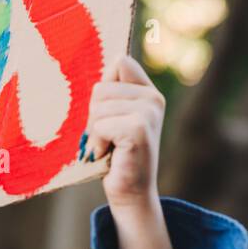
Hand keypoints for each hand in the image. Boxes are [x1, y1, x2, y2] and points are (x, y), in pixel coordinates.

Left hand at [88, 56, 165, 210]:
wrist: (130, 193)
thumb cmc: (115, 156)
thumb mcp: (112, 118)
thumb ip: (109, 93)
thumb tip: (100, 56)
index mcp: (147, 91)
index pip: (119, 63)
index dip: (103, 90)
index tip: (107, 115)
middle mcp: (153, 98)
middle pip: (101, 87)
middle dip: (94, 116)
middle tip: (106, 139)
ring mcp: (149, 112)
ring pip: (98, 106)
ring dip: (95, 132)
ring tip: (108, 148)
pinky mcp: (139, 128)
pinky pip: (101, 124)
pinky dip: (98, 142)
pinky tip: (107, 155)